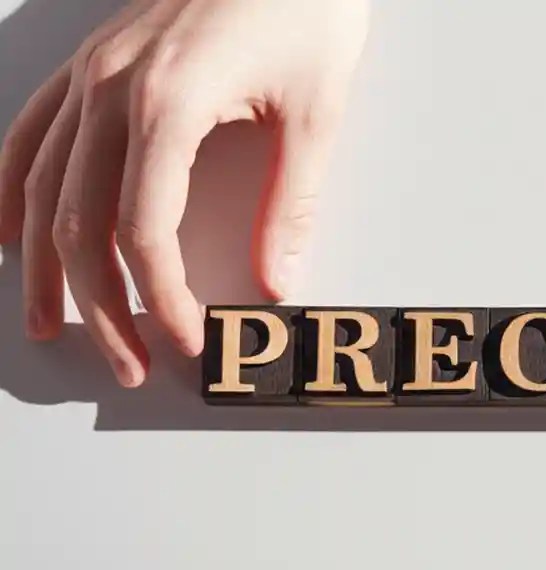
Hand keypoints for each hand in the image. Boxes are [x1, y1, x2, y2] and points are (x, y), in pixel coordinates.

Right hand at [0, 0, 369, 386]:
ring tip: (53, 324)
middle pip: (79, 223)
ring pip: (41, 186)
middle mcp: (110, 90)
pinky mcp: (90, 64)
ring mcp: (90, 74)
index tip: (186, 340)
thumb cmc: (305, 7)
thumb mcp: (316, 112)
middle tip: (130, 361)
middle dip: (103, 306)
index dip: (161, 300)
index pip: (144, 233)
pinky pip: (29, 135)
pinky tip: (10, 232)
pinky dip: (12, 189)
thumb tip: (277, 281)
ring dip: (44, 266)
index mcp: (166, 106)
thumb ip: (289, 202)